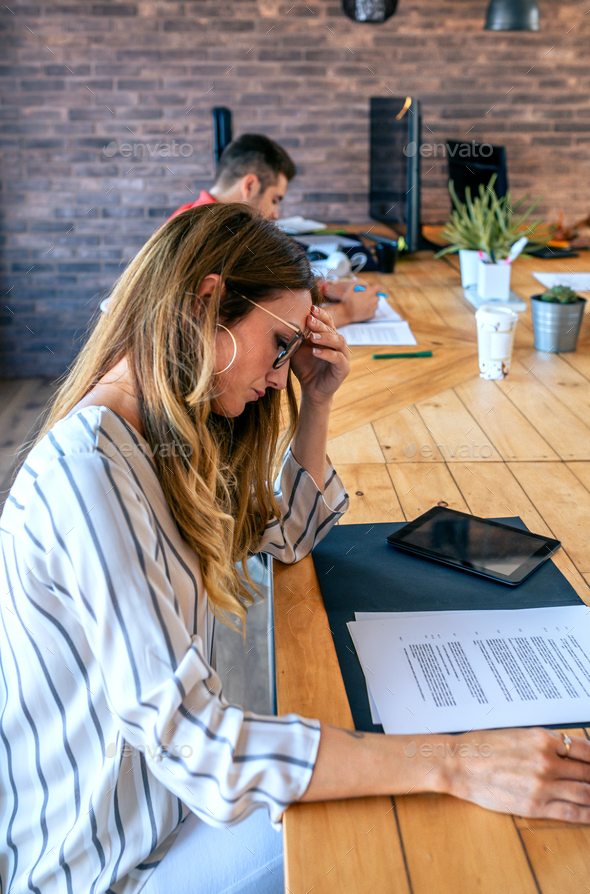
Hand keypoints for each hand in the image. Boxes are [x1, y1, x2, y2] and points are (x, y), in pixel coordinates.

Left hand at [289, 305, 349, 405]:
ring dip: (325, 337)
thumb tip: (286, 322)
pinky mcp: (344, 368)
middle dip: (320, 323)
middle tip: (309, 319)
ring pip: (338, 341)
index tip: (310, 308)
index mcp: (329, 336)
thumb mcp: (298, 350)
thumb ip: (297, 337)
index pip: (328, 321)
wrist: (311, 389)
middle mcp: (338, 344)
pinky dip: (327, 354)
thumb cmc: (305, 367)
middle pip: (332, 329)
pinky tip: (315, 351)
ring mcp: (343, 356)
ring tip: (312, 337)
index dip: (321, 314)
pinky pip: (338, 358)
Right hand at [320, 277, 386, 325]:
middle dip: (372, 296)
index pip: (379, 287)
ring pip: (375, 304)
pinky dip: (369, 310)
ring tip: (362, 305)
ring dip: (371, 304)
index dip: (378, 287)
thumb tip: (365, 284)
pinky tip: (362, 310)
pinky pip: (373, 311)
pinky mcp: (372, 315)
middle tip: (365, 298)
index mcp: (370, 292)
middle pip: (377, 296)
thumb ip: (360, 283)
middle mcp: (373, 300)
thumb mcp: (351, 287)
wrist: (345, 313)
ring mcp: (373, 308)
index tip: (375, 288)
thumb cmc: (347, 300)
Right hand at [446, 727, 589, 822]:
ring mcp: (542, 786)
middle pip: (587, 772)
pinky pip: (570, 812)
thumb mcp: (519, 733)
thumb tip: (571, 750)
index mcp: (543, 739)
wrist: (459, 764)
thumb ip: (546, 742)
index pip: (585, 749)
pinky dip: (587, 814)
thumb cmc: (484, 746)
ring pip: (584, 793)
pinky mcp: (534, 806)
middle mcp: (546, 761)